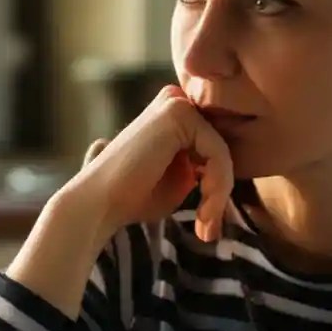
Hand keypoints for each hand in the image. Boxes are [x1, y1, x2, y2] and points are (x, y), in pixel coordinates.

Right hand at [77, 84, 233, 242]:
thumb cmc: (134, 197)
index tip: (206, 222)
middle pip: (221, 148)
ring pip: (222, 154)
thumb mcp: (180, 180)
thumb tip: (231, 169)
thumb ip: (202, 167)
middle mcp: (174, 100)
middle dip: (219, 191)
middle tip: (208, 230)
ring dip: (218, 195)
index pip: (214, 147)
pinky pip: (218, 154)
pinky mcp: (177, 113)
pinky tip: (203, 213)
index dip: (216, 185)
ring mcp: (175, 102)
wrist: (100, 203)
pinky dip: (217, 188)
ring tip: (205, 226)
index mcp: (173, 115)